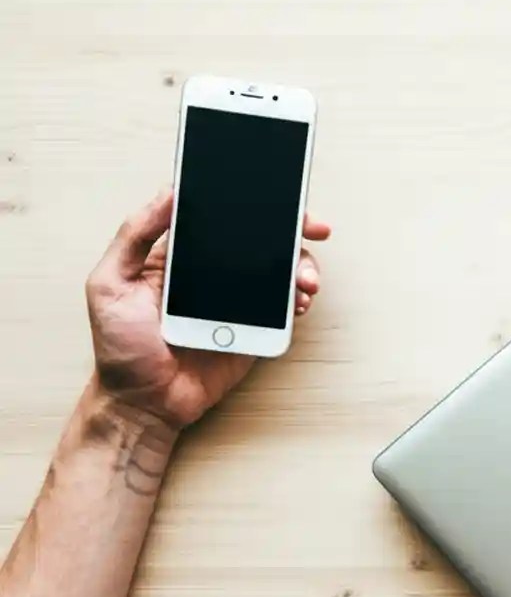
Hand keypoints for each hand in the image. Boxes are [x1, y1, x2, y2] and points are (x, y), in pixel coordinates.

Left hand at [84, 189, 330, 428]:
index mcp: (179, 255)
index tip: (277, 198)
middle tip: (313, 230)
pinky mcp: (252, 327)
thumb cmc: (119, 347)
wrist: (144, 402)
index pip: (220, 217)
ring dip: (301, 268)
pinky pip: (281, 308)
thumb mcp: (110, 283)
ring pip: (278, 271)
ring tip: (305, 281)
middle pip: (260, 240)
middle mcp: (212, 272)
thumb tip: (168, 193)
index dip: (251, 204)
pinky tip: (298, 301)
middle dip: (293, 231)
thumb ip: (134, 235)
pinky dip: (297, 300)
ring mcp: (235, 300)